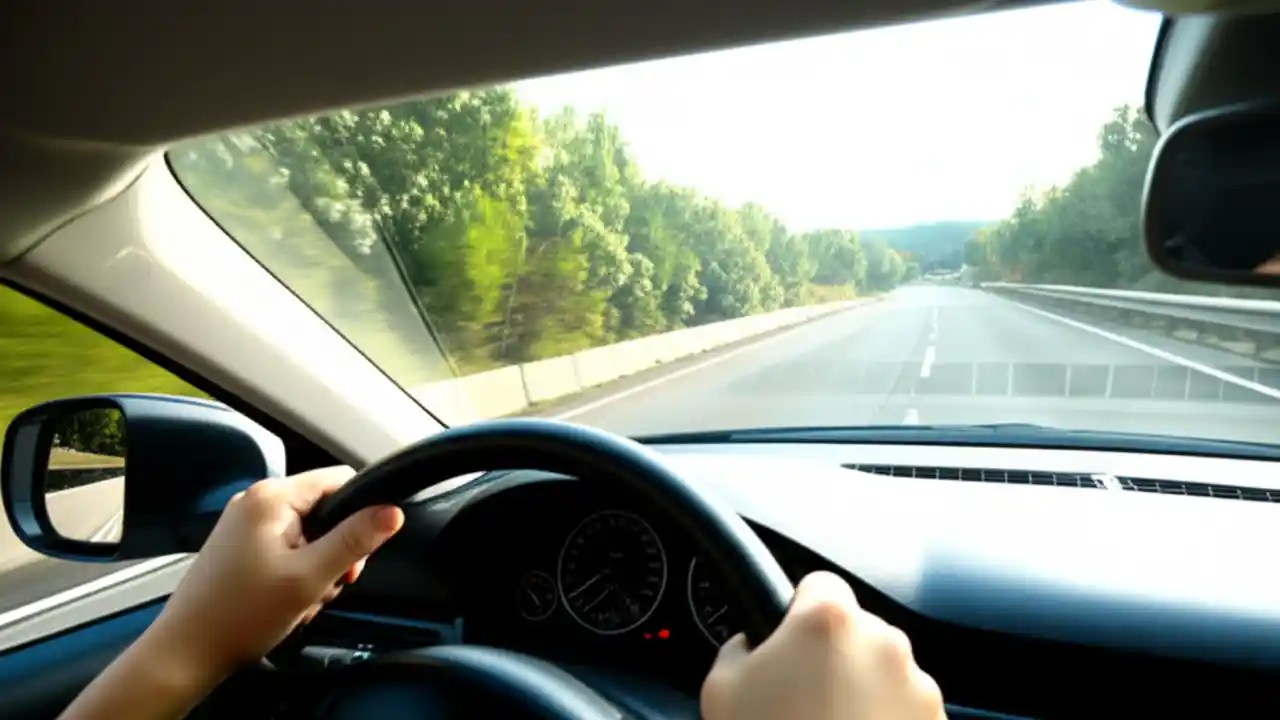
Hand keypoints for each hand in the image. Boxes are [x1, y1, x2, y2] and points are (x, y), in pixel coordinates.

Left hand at [144, 466, 403, 683]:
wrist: (186, 652)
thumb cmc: (240, 615)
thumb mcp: (310, 577)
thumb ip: (354, 541)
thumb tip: (392, 512)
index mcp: (273, 497)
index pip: (341, 480)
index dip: (361, 515)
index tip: (355, 556)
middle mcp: (257, 501)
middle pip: (327, 510)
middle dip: (336, 551)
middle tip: (324, 585)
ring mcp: (246, 523)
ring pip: (310, 534)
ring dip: (317, 568)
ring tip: (300, 598)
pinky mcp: (241, 545)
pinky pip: (288, 548)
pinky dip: (296, 573)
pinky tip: (286, 599)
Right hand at [701, 571, 943, 719]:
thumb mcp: (721, 689)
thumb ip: (740, 647)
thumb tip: (752, 646)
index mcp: (828, 620)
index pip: (816, 582)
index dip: (795, 610)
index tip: (785, 638)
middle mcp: (883, 643)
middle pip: (853, 629)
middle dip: (829, 655)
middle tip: (797, 696)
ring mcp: (917, 687)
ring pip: (882, 670)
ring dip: (859, 690)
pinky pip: (904, 709)